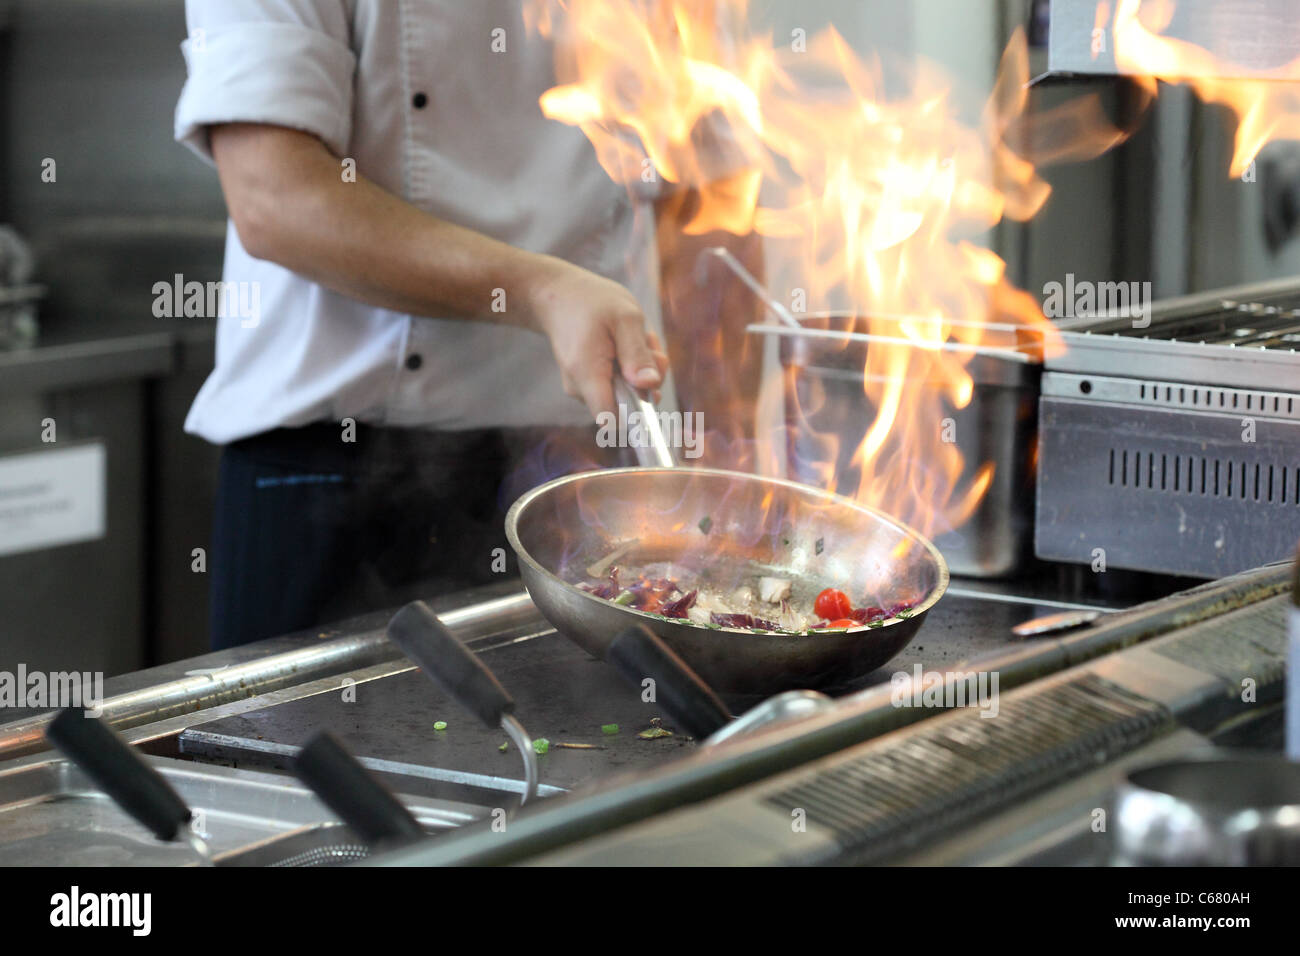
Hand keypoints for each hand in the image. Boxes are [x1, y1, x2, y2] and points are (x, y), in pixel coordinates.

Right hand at [522, 257, 667, 418]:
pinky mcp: (590, 384)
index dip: (636, 415)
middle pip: (628, 404)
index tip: (650, 389)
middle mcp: (581, 388)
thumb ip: (637, 353)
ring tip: (632, 336)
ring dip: (641, 367)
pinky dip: (631, 365)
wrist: (559, 296)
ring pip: (628, 393)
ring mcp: (584, 388)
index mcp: (587, 373)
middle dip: (647, 377)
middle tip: (645, 342)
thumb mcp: (625, 317)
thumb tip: (650, 385)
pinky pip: (621, 384)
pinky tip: (624, 342)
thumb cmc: (592, 302)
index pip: (610, 419)